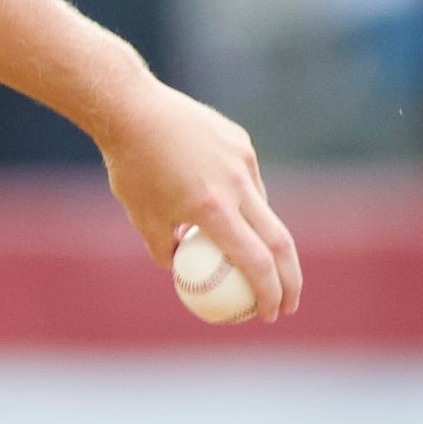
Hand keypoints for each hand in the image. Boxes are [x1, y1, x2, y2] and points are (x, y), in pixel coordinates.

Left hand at [97, 77, 302, 321]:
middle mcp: (236, 184)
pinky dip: (244, 201)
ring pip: (264, 208)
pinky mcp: (241, 141)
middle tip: (287, 304)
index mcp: (212, 209)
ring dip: (264, 238)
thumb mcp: (143, 218)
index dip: (269, 294)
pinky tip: (224, 203)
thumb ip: (168, 250)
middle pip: (279, 241)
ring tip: (250, 255)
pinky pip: (250, 180)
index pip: (256, 262)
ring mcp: (243, 159)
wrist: (132, 108)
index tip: (269, 315)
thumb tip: (187, 269)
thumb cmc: (131, 168)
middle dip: (290, 280)